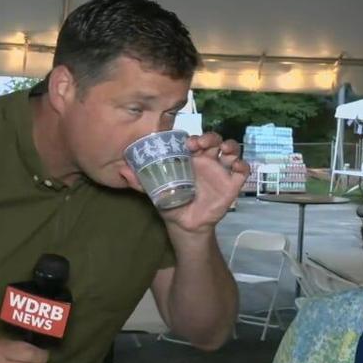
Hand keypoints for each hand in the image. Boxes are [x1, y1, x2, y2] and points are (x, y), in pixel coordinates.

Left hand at [120, 132, 248, 233]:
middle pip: (215, 140)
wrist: (184, 225)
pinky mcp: (232, 184)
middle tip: (202, 145)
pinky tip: (236, 167)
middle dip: (211, 137)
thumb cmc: (170, 203)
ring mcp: (220, 171)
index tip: (188, 143)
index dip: (194, 137)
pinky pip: (242, 170)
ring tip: (225, 150)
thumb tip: (121, 170)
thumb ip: (139, 182)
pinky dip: (242, 165)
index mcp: (190, 158)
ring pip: (231, 150)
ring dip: (230, 146)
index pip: (196, 140)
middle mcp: (207, 160)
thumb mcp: (154, 192)